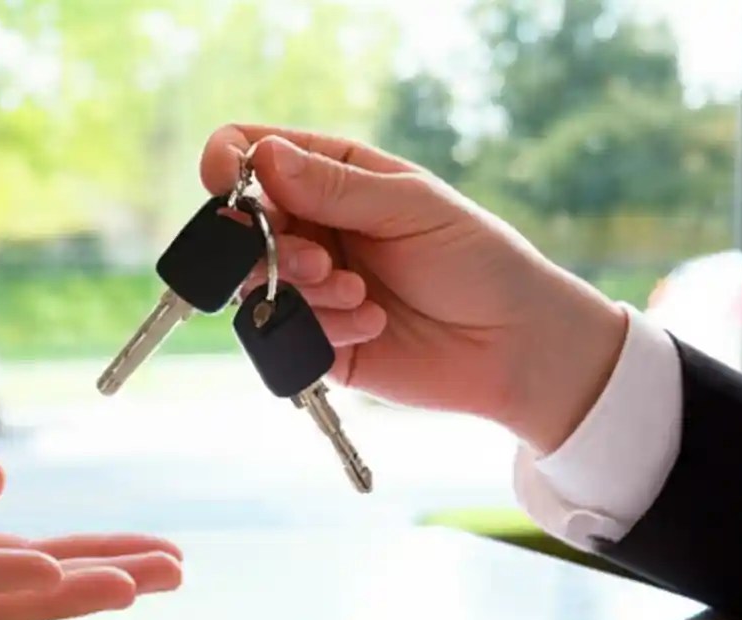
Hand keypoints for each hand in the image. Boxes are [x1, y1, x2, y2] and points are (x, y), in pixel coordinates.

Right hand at [201, 125, 627, 450]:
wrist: (514, 344)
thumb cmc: (476, 259)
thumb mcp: (411, 207)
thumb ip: (334, 186)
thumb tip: (261, 155)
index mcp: (332, 176)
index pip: (251, 152)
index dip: (227, 163)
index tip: (229, 182)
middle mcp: (312, 227)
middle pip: (238, 224)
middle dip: (265, 243)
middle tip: (317, 261)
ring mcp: (309, 285)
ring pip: (253, 282)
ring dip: (300, 288)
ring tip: (357, 294)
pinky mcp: (316, 340)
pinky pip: (283, 333)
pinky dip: (324, 329)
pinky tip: (375, 324)